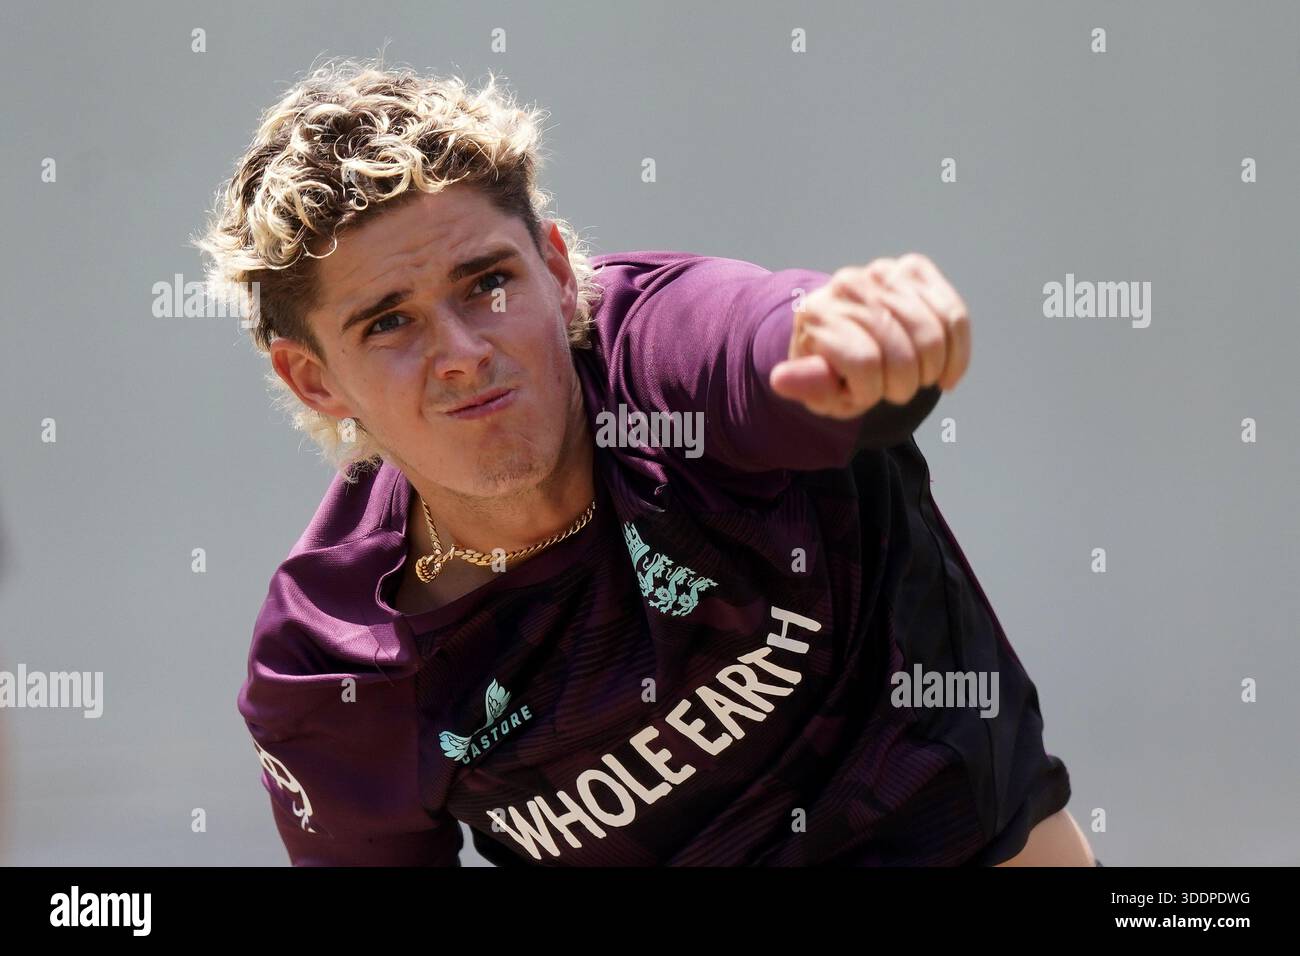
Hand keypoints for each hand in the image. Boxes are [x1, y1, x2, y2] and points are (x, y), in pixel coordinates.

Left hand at [770, 253, 970, 419]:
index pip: (864, 364)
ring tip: (916, 379)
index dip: (871, 392)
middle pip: (902, 353)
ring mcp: (883, 272)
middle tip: (893, 391)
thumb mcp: (818, 387)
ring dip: (931, 373)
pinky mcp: (916, 269)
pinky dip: (957, 354)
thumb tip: (779, 380)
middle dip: (904, 387)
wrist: (848, 335)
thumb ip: (808, 384)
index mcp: (816, 313)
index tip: (863, 394)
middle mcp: (847, 285)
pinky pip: (954, 316)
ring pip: (932, 336)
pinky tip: (946, 376)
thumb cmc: (834, 369)